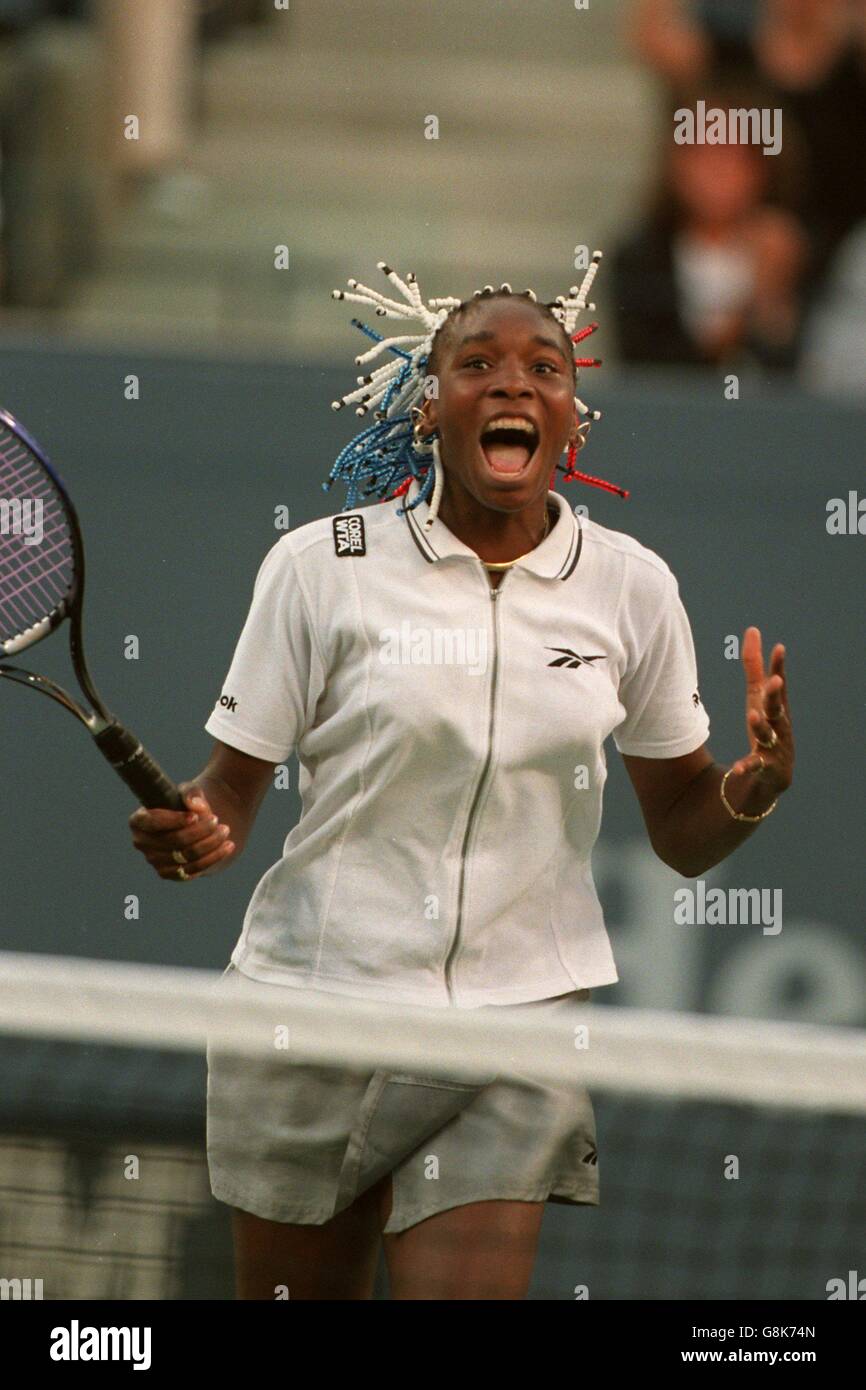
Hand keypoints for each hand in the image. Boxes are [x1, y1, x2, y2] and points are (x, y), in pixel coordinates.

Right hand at [129, 781, 234, 880]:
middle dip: (200, 831)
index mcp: (139, 820)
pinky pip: (193, 870)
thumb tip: (195, 805)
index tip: (196, 816)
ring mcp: (154, 861)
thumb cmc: (186, 805)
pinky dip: (213, 857)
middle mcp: (142, 843)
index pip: (153, 822)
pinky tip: (228, 845)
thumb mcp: (189, 792)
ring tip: (225, 830)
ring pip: (186, 856)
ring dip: (210, 844)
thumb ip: (192, 793)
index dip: (175, 820)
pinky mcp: (169, 874)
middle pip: (174, 840)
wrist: (194, 825)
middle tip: (217, 820)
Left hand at [730, 627, 793, 796]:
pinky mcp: (766, 767)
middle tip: (775, 681)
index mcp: (776, 706)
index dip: (779, 667)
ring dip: (761, 726)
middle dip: (776, 695)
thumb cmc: (766, 725)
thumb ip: (754, 666)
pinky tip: (739, 768)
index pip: (779, 684)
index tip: (778, 648)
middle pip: (778, 708)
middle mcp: (779, 725)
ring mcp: (775, 746)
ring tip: (753, 715)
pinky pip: (755, 766)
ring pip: (767, 735)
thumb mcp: (757, 695)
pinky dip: (748, 766)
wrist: (773, 775)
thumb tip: (753, 630)